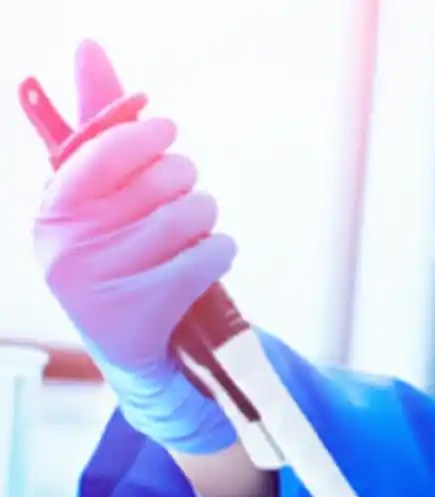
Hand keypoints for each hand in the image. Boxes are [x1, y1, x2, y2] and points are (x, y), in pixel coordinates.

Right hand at [30, 40, 235, 452]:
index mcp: (52, 213)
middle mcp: (67, 248)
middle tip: (181, 196)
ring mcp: (104, 284)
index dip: (144, 135)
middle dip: (184, 181)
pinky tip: (207, 261)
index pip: (102, 151)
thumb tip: (91, 48)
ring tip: (191, 234)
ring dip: (205, 217)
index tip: (166, 131)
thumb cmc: (121, 254)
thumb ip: (100, 126)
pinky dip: (221, 250)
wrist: (137, 350)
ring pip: (191, 213)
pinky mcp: (146, 311)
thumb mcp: (101, 197)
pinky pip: (212, 252)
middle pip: (161, 179)